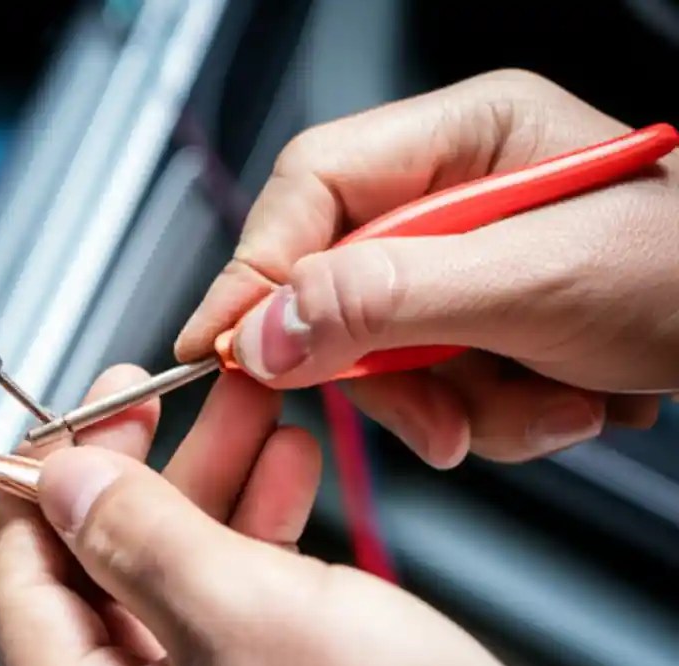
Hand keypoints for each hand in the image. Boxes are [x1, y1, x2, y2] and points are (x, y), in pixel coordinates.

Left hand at [0, 366, 549, 665]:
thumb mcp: (249, 616)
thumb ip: (140, 537)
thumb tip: (62, 479)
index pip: (19, 584)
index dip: (40, 486)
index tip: (77, 418)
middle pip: (99, 567)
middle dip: (145, 466)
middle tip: (161, 395)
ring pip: (169, 571)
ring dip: (212, 481)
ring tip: (250, 409)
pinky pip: (229, 599)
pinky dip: (256, 529)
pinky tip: (288, 472)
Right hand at [177, 69, 678, 467]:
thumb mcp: (537, 280)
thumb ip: (391, 300)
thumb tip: (269, 329)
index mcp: (465, 135)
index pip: (310, 190)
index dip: (255, 269)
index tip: (219, 345)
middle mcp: (460, 191)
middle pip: (340, 282)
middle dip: (386, 367)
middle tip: (431, 416)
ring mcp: (473, 260)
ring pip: (389, 348)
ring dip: (455, 403)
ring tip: (540, 408)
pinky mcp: (491, 321)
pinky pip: (440, 382)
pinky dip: (494, 416)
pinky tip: (562, 403)